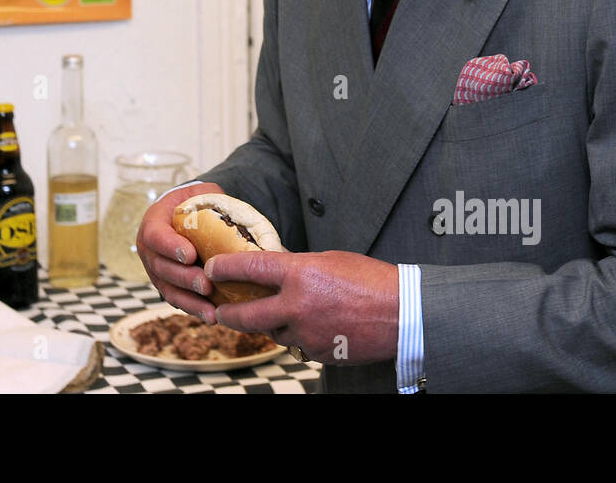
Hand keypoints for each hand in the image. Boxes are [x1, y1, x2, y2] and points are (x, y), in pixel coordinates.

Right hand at [135, 181, 224, 321]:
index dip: (170, 247)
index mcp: (154, 221)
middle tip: (206, 285)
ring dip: (189, 302)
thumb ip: (213, 198)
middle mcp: (149, 249)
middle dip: (184, 278)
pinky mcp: (168, 286)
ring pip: (168, 289)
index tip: (190, 255)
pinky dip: (194, 309)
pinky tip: (212, 318)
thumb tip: (235, 212)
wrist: (189, 216)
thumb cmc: (197, 203)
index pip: (155, 235)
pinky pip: (177, 300)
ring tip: (211, 313)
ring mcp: (156, 270)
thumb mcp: (203, 192)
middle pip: (161, 267)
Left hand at [208, 250, 399, 364]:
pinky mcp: (317, 353)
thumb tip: (276, 274)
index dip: (225, 268)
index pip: (249, 268)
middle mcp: (296, 306)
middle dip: (228, 314)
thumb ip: (299, 268)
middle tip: (219, 311)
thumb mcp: (329, 261)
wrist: (403, 313)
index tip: (212, 268)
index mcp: (299, 274)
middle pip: (246, 315)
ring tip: (281, 314)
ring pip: (273, 332)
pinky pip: (296, 345)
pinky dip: (298, 336)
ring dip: (271, 325)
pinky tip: (313, 325)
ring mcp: (306, 333)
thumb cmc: (370, 280)